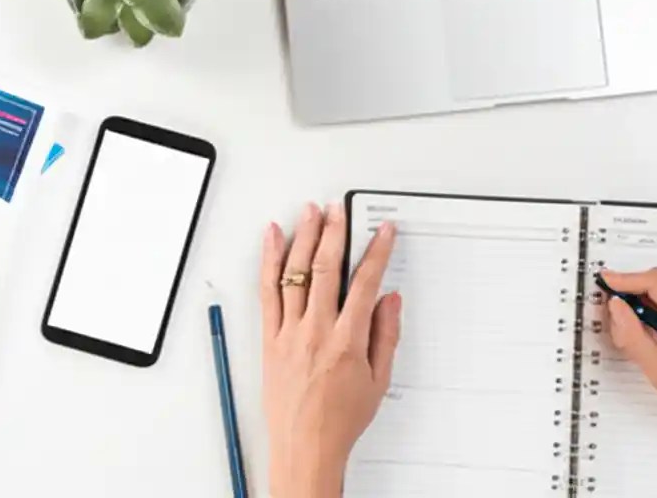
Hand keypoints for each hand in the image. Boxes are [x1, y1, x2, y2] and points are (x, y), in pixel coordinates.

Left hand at [261, 203, 401, 497]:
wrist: (304, 447)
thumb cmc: (339, 420)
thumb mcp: (378, 381)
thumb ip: (386, 335)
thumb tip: (389, 299)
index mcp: (347, 341)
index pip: (364, 283)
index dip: (376, 251)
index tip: (382, 232)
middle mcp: (315, 331)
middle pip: (324, 269)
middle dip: (333, 232)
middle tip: (338, 209)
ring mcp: (288, 333)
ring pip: (294, 273)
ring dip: (303, 237)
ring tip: (309, 212)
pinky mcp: (269, 339)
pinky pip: (267, 292)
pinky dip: (269, 262)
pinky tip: (272, 239)